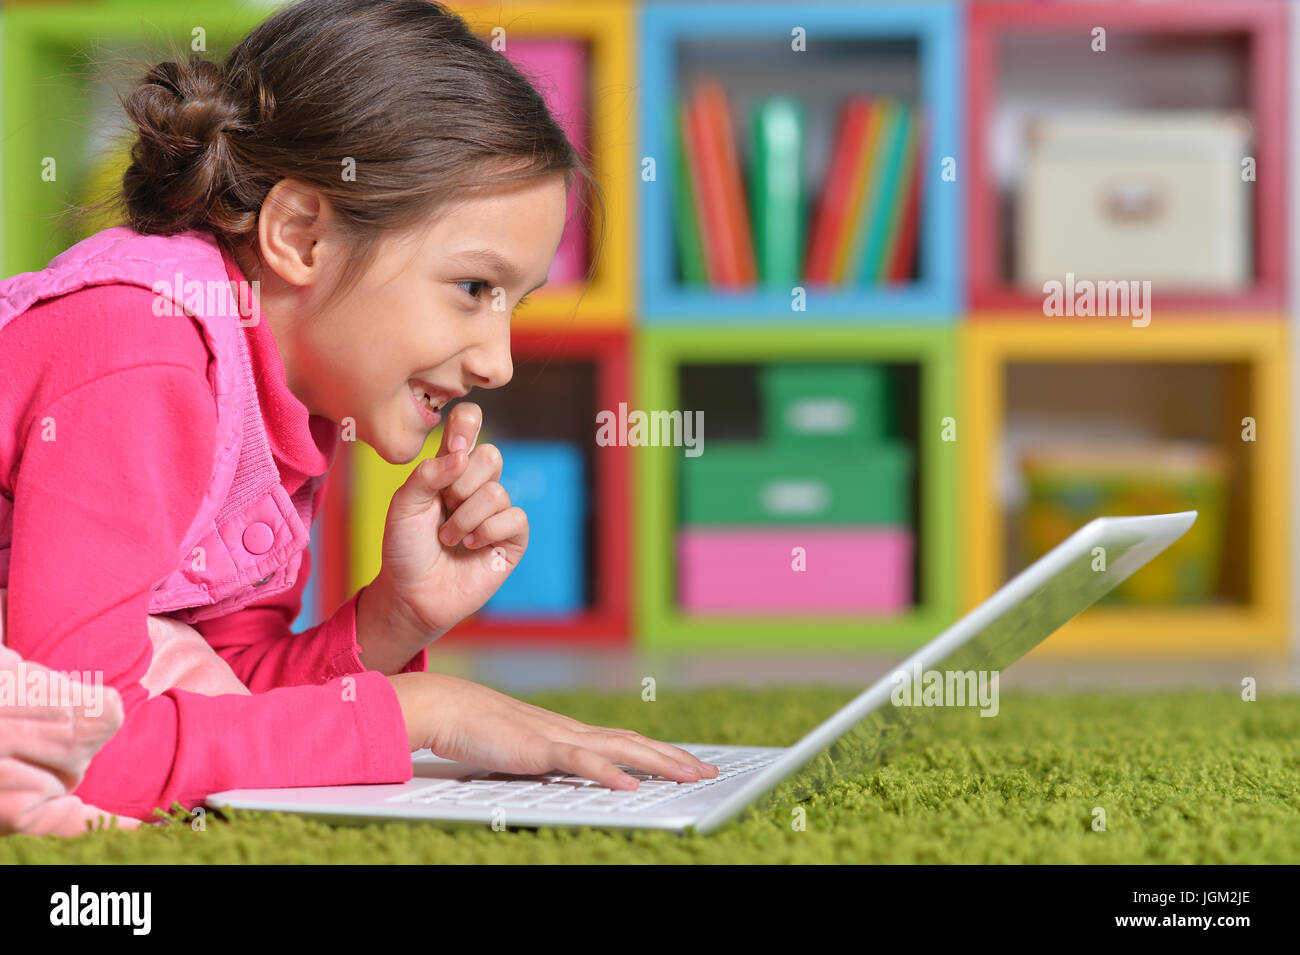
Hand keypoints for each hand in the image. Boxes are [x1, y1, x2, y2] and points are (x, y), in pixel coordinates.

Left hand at [374, 402, 527, 645]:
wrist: (411, 593)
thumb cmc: (404, 547)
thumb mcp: (403, 505)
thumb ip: (427, 474)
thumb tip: (462, 455)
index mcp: (450, 468)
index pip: (469, 425)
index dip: (468, 424)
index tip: (455, 444)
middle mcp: (477, 485)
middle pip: (491, 455)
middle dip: (462, 484)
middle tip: (444, 507)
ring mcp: (496, 512)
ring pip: (497, 492)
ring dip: (465, 518)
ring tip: (448, 538)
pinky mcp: (512, 539)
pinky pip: (514, 518)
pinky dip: (487, 532)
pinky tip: (470, 546)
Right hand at [388, 672, 718, 787]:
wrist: (448, 706)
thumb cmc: (477, 729)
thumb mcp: (521, 749)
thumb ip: (545, 759)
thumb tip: (565, 775)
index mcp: (570, 731)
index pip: (626, 741)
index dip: (660, 752)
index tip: (688, 763)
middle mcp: (573, 730)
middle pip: (635, 743)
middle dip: (674, 758)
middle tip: (708, 773)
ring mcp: (559, 736)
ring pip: (621, 749)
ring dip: (659, 762)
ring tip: (689, 776)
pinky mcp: (538, 748)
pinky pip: (581, 761)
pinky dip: (609, 773)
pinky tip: (631, 785)